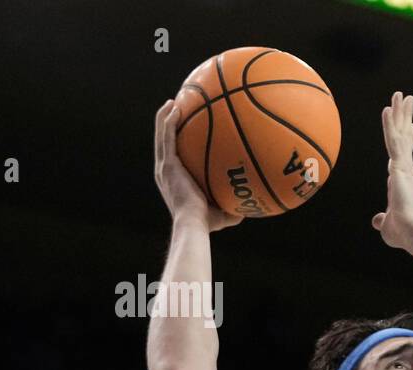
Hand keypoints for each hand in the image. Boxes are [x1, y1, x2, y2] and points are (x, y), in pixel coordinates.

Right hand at [154, 100, 240, 231]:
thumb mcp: (223, 213)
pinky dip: (168, 121)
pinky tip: (175, 108)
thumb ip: (233, 206)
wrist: (193, 223)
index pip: (173, 157)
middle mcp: (165, 171)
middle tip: (176, 109)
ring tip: (173, 102)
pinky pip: (166, 136)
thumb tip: (251, 206)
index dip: (175, 143)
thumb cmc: (207, 224)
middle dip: (168, 124)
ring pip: (162, 135)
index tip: (183, 132)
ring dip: (165, 116)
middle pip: (164, 141)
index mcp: (174, 180)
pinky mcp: (167, 164)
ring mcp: (164, 166)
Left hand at [372, 91, 412, 248]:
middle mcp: (405, 169)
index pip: (404, 153)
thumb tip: (376, 221)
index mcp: (403, 179)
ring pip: (399, 133)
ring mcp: (403, 165)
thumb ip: (381, 220)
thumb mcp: (387, 225)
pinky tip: (387, 108)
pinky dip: (389, 124)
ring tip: (400, 94)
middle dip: (405, 116)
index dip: (408, 138)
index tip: (411, 126)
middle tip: (406, 98)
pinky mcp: (400, 166)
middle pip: (404, 136)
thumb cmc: (403, 233)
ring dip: (399, 112)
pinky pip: (393, 140)